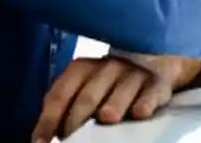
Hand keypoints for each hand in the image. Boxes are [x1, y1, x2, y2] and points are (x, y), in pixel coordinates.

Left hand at [32, 55, 200, 140]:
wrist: (155, 65)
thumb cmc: (110, 85)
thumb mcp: (86, 88)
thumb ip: (68, 108)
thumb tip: (44, 139)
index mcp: (82, 69)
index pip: (60, 94)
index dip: (48, 120)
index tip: (41, 142)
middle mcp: (108, 67)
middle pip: (88, 96)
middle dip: (77, 120)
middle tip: (71, 140)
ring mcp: (134, 74)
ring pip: (121, 91)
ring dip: (113, 106)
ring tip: (106, 119)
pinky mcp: (158, 83)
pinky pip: (151, 93)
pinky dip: (145, 102)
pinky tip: (139, 113)